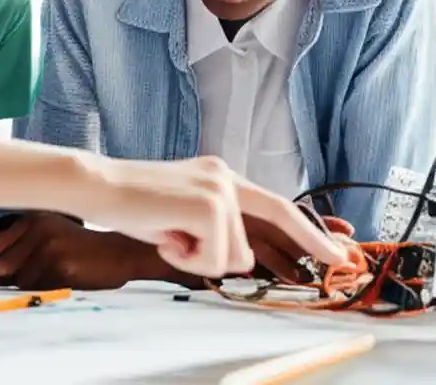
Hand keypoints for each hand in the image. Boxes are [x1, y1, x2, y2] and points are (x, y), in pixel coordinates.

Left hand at [0, 213, 137, 289]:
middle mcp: (39, 230)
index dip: (1, 260)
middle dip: (18, 276)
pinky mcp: (61, 268)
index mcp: (34, 218)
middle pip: (6, 266)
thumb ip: (18, 251)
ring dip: (36, 284)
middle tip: (46, 269)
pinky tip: (66, 277)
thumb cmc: (80, 247)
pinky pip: (40, 289)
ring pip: (22, 280)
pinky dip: (48, 290)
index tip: (17, 264)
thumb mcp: (50, 235)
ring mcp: (50, 249)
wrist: (118, 253)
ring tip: (60, 271)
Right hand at [74, 156, 349, 278]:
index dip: (310, 234)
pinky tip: (162, 236)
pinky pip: (212, 257)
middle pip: (252, 245)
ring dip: (195, 258)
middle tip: (199, 247)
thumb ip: (215, 228)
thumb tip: (238, 260)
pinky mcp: (210, 205)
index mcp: (221, 175)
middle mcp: (226, 177)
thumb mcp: (181, 215)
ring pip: (231, 257)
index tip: (337, 256)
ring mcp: (220, 190)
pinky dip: (184, 258)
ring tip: (165, 235)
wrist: (98, 186)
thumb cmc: (131, 205)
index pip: (278, 206)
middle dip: (233, 259)